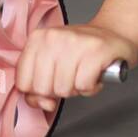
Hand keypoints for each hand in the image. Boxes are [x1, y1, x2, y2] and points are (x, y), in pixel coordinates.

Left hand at [16, 22, 137, 111]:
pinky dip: (91, 88)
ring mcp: (74, 42)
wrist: (114, 33)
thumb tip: (42, 103)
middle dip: (58, 91)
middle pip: (42, 88)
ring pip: (63, 89)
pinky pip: (84, 86)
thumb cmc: (82, 51)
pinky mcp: (95, 51)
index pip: (23, 82)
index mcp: (37, 39)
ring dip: (76, 89)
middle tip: (70, 78)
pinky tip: (94, 76)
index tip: (50, 85)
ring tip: (83, 74)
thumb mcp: (52, 63)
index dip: (37, 92)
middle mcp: (53, 37)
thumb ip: (38, 86)